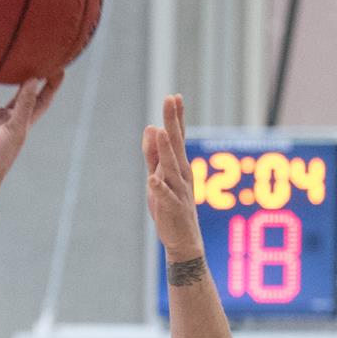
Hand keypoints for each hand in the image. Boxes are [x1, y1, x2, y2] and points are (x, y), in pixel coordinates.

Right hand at [0, 70, 63, 181]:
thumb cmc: (0, 155)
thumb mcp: (17, 129)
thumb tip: (34, 79)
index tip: (59, 67)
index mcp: (22, 121)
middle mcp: (5, 117)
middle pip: (17, 92)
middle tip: (28, 53)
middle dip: (24, 75)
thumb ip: (25, 104)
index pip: (41, 99)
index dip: (51, 85)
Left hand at [144, 93, 204, 259]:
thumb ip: (154, 153)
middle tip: (171, 100)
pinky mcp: (171, 208)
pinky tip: (152, 180)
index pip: (177, 137)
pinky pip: (165, 197)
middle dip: (173, 123)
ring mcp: (178, 191)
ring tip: (161, 131)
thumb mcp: (159, 175)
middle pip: (176, 145)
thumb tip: (152, 127)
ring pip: (171, 168)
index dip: (175, 118)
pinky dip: (159, 188)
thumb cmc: (170, 205)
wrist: (184, 240)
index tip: (174, 96)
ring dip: (166, 150)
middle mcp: (181, 175)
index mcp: (179, 166)